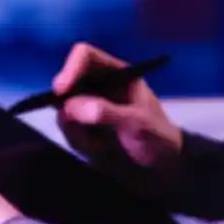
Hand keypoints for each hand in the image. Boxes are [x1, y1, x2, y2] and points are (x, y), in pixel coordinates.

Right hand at [54, 43, 183, 190]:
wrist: (163, 168)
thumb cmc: (159, 137)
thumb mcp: (139, 124)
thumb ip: (107, 113)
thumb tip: (72, 106)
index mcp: (116, 73)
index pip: (86, 56)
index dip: (70, 67)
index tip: (61, 90)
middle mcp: (98, 85)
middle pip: (67, 83)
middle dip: (68, 106)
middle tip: (78, 127)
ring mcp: (88, 107)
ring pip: (63, 110)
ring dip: (77, 130)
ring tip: (101, 145)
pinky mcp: (83, 128)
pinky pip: (68, 130)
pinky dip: (80, 142)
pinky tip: (100, 149)